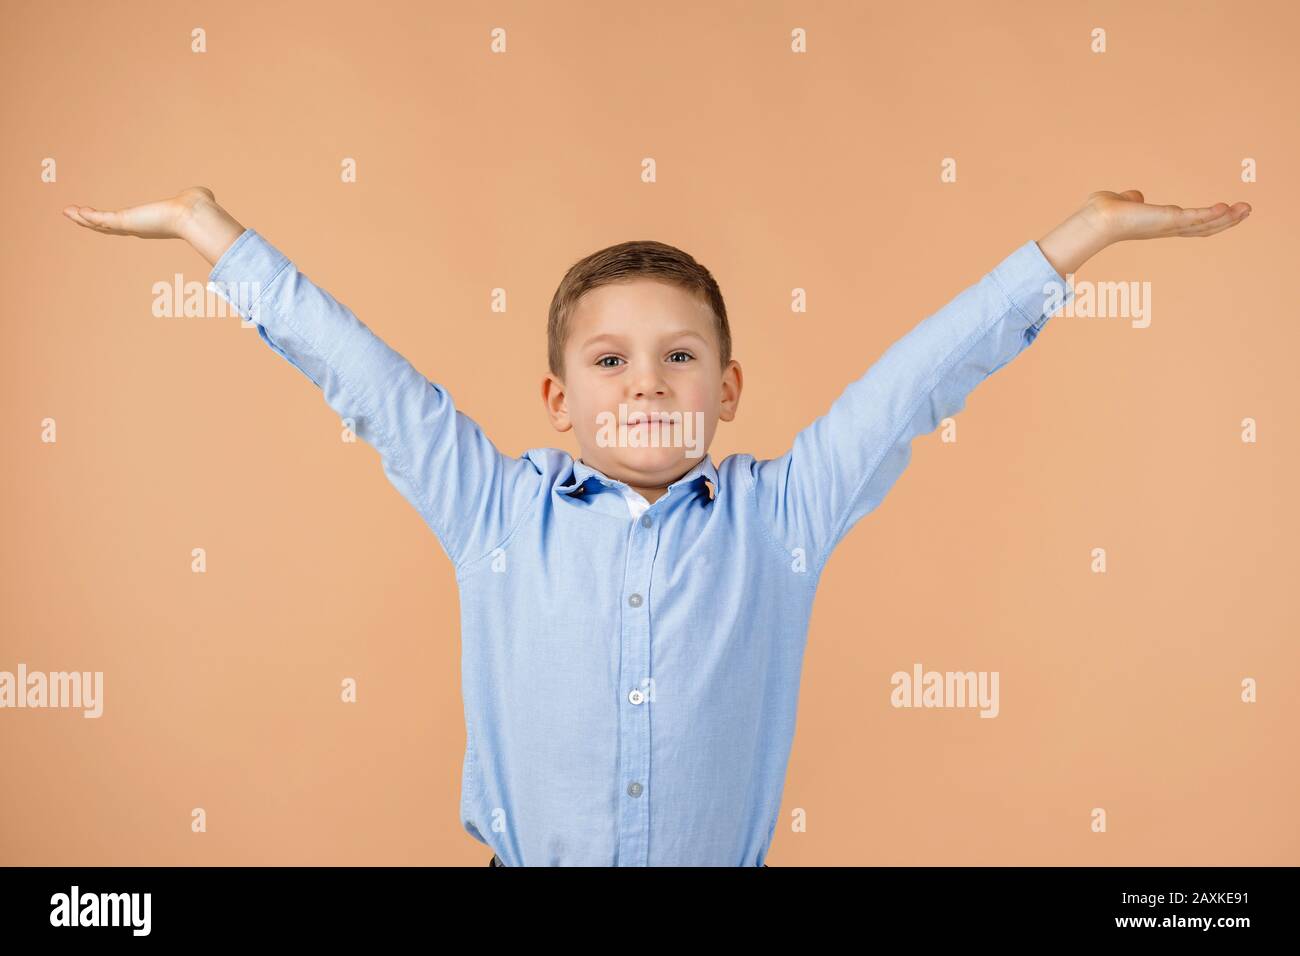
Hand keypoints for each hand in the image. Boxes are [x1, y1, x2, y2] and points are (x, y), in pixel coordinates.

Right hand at [62, 186, 215, 239]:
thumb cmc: (199, 208)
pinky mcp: (124, 221)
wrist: (193, 215)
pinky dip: (85, 215)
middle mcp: (140, 228)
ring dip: (83, 219)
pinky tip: (72, 211)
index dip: (116, 223)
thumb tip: (205, 195)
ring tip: (68, 212)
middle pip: (110, 228)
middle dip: (94, 223)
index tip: (107, 220)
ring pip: (101, 224)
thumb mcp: (194, 200)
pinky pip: (99, 219)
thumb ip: (196, 197)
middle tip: (79, 217)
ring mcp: (130, 226)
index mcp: (153, 224)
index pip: (130, 224)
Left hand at [1082, 189, 1250, 242]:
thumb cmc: (1104, 212)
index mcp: (1159, 224)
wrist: (1097, 219)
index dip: (1210, 219)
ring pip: (1204, 224)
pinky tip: (1227, 207)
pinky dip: (1211, 214)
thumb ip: (1133, 200)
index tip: (1227, 211)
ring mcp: (1168, 226)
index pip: (1190, 223)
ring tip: (1246, 209)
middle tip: (1246, 210)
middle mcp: (1167, 228)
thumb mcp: (1124, 203)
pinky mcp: (1168, 220)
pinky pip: (1195, 217)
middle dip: (1226, 220)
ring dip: (1227, 218)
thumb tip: (1136, 197)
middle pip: (1204, 227)